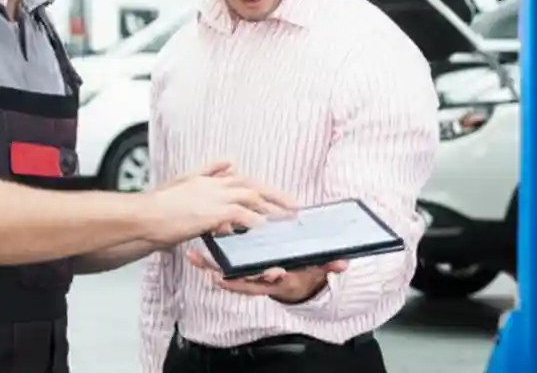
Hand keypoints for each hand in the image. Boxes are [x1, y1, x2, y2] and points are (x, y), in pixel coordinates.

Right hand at [139, 162, 295, 246]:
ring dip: (270, 207)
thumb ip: (205, 172)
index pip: (241, 178)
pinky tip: (263, 227)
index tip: (275, 194)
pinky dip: (253, 220)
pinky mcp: (211, 212)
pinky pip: (239, 215)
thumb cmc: (158, 207)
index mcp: (206, 179)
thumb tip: (228, 162)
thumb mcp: (182, 183)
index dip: (260, 186)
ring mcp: (212, 197)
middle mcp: (213, 184)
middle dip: (274, 194)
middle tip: (293, 204)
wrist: (144, 216)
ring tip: (286, 217)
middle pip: (251, 184)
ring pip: (250, 197)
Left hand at [187, 249, 347, 303]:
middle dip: (235, 277)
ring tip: (195, 258)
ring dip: (211, 267)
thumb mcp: (317, 269)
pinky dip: (207, 262)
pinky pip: (220, 269)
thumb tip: (343, 263)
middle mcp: (261, 281)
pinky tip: (193, 254)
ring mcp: (247, 278)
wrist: (294, 283)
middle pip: (247, 281)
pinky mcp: (237, 272)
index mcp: (280, 279)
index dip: (274, 276)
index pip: (276, 280)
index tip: (274, 271)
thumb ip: (329, 265)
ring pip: (228, 275)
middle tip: (221, 274)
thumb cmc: (302, 272)